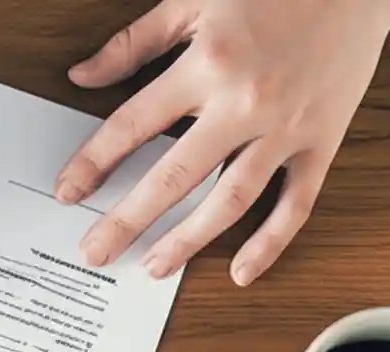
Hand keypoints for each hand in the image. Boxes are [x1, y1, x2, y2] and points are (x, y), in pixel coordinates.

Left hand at [56, 0, 389, 284]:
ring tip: (154, 267)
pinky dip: (270, 242)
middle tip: (95, 251)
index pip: (133, 126)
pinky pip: (296, 203)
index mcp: (207, 65)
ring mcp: (286, 129)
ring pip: (230, 201)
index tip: (68, 191)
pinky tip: (242, 271)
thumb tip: (82, 77)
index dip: (94, 162)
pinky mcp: (322, 143)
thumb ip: (134, 43)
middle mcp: (244, 105)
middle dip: (128, 220)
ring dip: (188, 240)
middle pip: (174, 176)